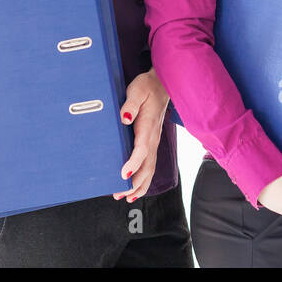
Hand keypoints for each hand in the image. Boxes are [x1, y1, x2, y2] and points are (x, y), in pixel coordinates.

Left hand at [113, 67, 168, 202]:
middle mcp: (153, 138)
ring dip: (139, 185)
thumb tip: (124, 118)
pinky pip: (150, 164)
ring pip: (150, 169)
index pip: (142, 150)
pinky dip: (144, 179)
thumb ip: (130, 104)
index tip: (123, 175)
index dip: (133, 163)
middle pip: (147, 166)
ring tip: (126, 198)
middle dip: (135, 183)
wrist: (162, 84)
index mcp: (148, 127)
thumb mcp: (137, 90)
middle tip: (119, 194)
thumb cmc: (147, 87)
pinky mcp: (152, 142)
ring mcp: (154, 142)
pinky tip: (135, 187)